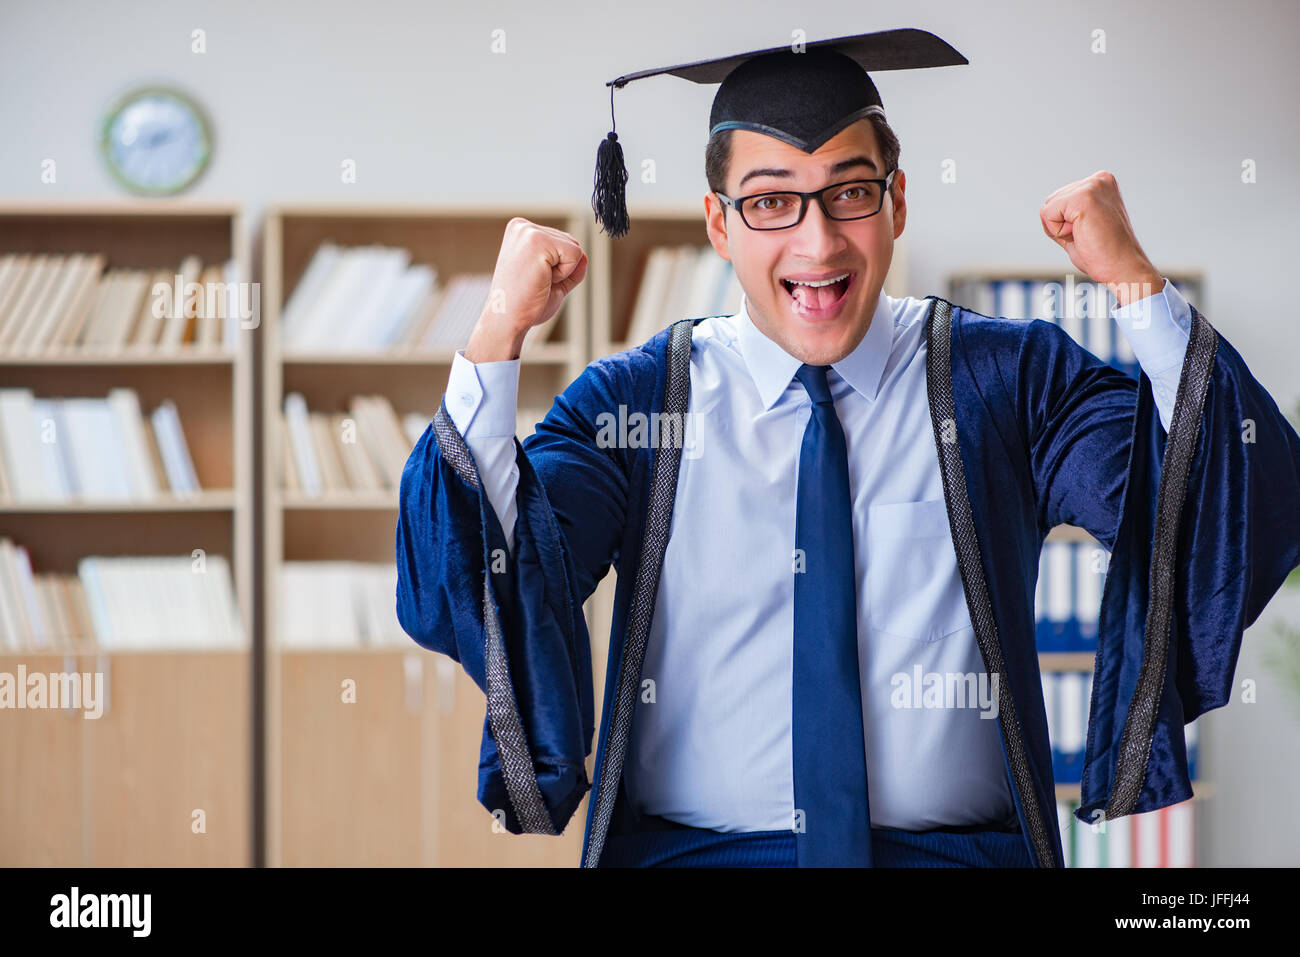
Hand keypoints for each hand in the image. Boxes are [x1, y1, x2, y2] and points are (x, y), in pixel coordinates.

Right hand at [466, 218, 587, 361]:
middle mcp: (523, 226)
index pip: (562, 242)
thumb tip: (585, 256)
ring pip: (575, 248)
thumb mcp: (552, 280)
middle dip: (562, 268)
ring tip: (538, 280)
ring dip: (563, 272)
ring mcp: (529, 231)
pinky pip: (575, 254)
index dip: (558, 267)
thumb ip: (570, 267)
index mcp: (521, 232)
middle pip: (571, 242)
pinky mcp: (537, 241)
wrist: (507, 319)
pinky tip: (543, 279)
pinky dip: (565, 273)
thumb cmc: (524, 304)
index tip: (535, 278)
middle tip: (537, 281)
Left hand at [1040, 171, 1161, 306]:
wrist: (1123, 267)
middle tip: (1087, 236)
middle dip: (1060, 226)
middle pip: (1050, 202)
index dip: (1064, 224)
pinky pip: (1047, 214)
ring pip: (1047, 208)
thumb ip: (1068, 212)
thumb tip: (1046, 209)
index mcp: (1100, 183)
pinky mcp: (1084, 197)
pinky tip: (1082, 235)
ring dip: (1060, 229)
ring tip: (1086, 235)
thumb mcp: (1082, 224)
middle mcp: (1098, 179)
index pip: (1058, 200)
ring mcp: (1092, 186)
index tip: (1089, 232)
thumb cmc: (1104, 252)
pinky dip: (1058, 232)